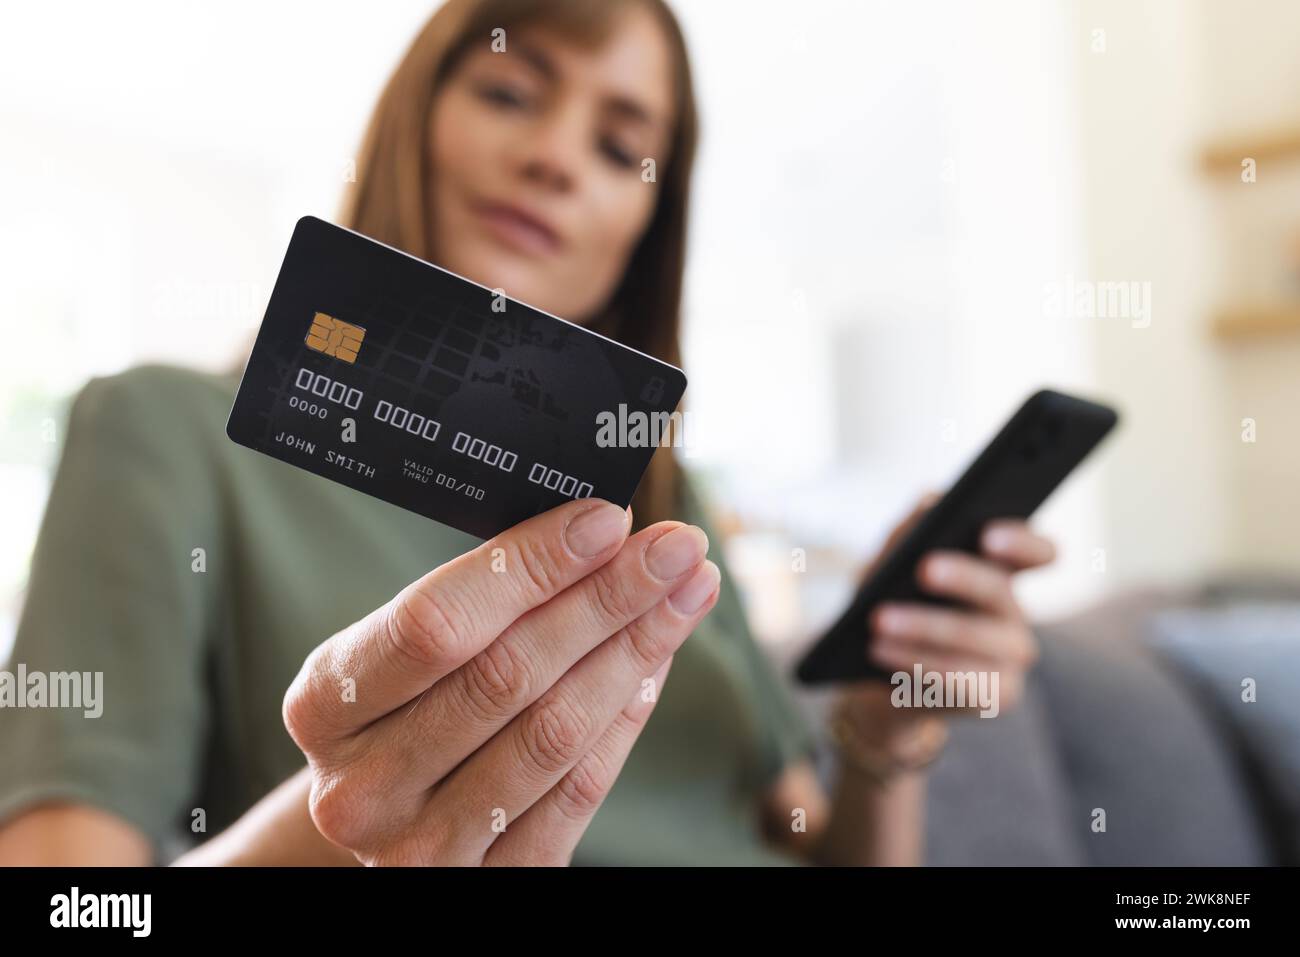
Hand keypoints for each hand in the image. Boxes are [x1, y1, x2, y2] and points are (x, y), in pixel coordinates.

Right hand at [282, 498, 719, 865]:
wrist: (381, 818)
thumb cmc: (401, 706)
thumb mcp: (399, 651)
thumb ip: (476, 599)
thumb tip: (596, 530)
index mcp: (326, 706)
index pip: (436, 623)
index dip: (530, 567)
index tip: (606, 520)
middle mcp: (363, 787)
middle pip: (509, 676)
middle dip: (606, 599)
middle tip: (674, 548)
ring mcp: (423, 847)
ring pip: (554, 732)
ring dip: (635, 651)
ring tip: (686, 593)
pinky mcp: (491, 884)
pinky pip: (578, 790)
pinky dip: (626, 717)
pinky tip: (656, 662)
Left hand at [834, 495, 1054, 750]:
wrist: (873, 667)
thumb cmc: (889, 598)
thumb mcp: (891, 559)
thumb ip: (914, 526)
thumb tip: (932, 501)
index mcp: (1001, 570)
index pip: (1039, 552)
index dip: (1023, 543)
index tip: (989, 535)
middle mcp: (1015, 612)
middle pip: (1001, 592)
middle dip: (963, 578)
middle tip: (925, 568)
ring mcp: (1012, 657)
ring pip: (977, 639)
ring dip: (924, 627)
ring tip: (878, 619)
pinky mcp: (998, 695)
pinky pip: (963, 682)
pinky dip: (918, 664)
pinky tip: (881, 652)